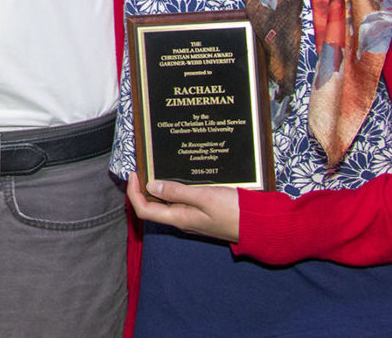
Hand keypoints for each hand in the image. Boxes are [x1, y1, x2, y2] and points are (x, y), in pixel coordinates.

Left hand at [125, 174, 239, 242]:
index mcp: (179, 218)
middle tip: (144, 167)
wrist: (257, 225)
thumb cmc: (233, 211)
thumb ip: (177, 192)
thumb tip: (151, 186)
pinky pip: (181, 202)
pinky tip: (180, 177)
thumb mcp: (204, 197)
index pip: (144, 210)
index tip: (134, 173)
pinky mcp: (201, 213)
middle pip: (153, 207)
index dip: (134, 192)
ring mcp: (192, 217)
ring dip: (159, 187)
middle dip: (144, 187)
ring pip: (166, 203)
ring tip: (159, 168)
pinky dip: (175, 189)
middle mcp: (182, 219)